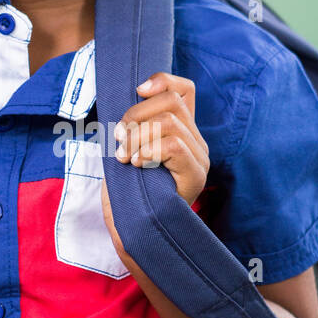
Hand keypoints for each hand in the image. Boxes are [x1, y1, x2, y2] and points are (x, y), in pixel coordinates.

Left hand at [100, 72, 209, 252]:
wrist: (136, 237)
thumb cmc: (128, 199)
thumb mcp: (124, 155)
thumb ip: (130, 129)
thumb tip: (121, 105)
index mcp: (181, 132)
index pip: (185, 90)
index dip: (162, 80)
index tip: (136, 89)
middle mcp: (196, 142)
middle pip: (171, 101)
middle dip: (135, 114)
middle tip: (118, 140)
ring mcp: (199, 159)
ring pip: (170, 122)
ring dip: (137, 136)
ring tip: (125, 158)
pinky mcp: (196, 176)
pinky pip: (175, 146)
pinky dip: (149, 151)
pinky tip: (137, 166)